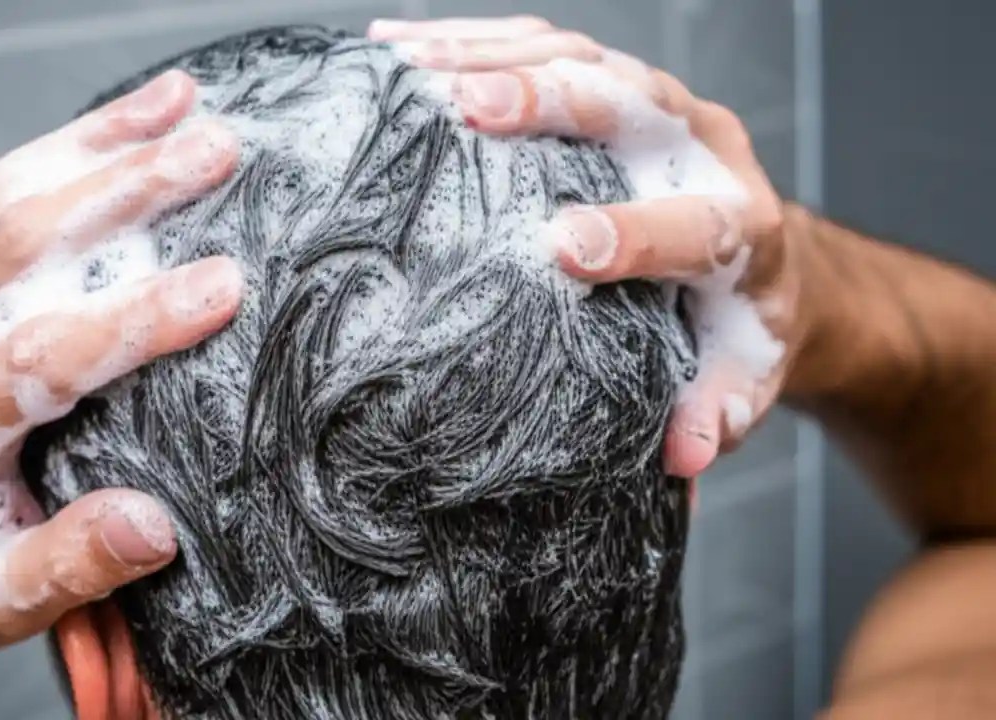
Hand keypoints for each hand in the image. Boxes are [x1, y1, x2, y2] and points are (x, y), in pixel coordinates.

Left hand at [0, 69, 241, 658]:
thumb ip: (70, 565)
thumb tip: (152, 526)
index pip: (48, 353)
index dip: (140, 315)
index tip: (226, 285)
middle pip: (25, 241)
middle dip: (129, 188)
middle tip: (219, 154)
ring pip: (7, 196)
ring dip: (98, 144)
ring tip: (181, 104)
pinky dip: (59, 149)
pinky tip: (118, 123)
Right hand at [370, 16, 805, 478]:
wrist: (767, 255)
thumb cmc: (739, 323)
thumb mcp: (740, 378)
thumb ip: (715, 411)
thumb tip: (682, 457)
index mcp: (740, 230)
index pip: (690, 225)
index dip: (631, 233)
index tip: (564, 248)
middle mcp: (703, 147)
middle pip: (630, 104)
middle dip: (548, 101)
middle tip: (468, 107)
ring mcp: (658, 104)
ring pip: (580, 56)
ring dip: (492, 57)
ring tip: (409, 69)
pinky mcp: (615, 82)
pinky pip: (546, 44)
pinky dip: (474, 41)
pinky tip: (404, 51)